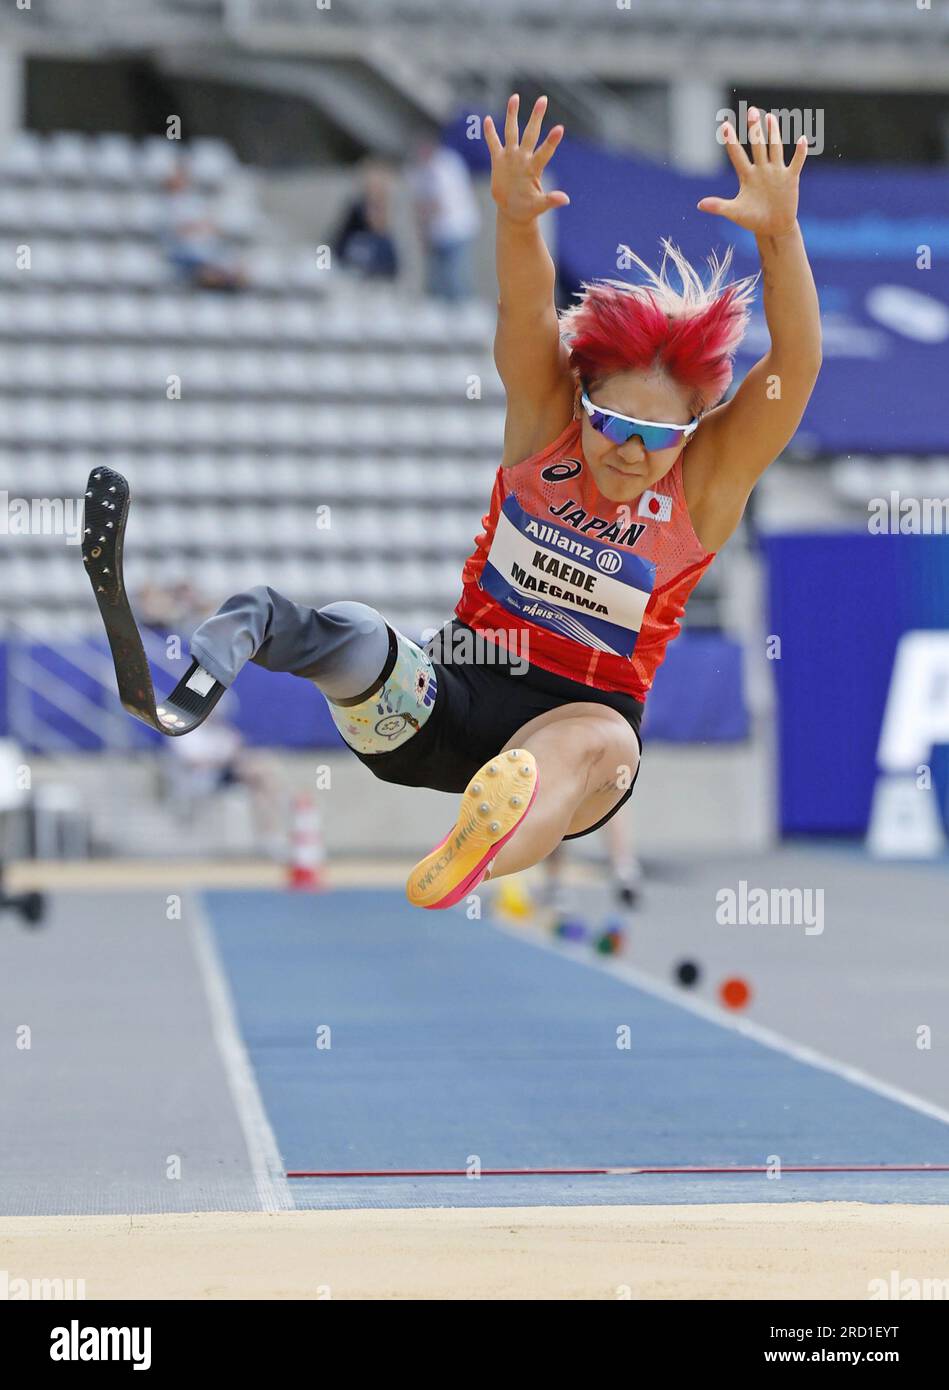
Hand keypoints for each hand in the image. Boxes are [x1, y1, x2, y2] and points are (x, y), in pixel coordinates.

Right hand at [484, 94, 569, 224]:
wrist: (513, 211)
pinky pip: (493, 143)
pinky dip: (490, 133)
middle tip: (543, 99)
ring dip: (512, 115)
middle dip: (536, 117)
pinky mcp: (499, 160)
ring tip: (515, 97)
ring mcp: (511, 157)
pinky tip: (488, 120)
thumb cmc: (527, 209)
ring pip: (511, 131)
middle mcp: (523, 158)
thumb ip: (550, 200)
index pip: (544, 152)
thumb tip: (566, 200)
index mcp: (533, 168)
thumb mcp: (539, 205)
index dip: (551, 141)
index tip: (559, 128)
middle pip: (530, 133)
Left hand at [697, 107, 806, 237]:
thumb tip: (699, 205)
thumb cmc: (752, 219)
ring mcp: (776, 172)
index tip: (725, 126)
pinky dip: (800, 152)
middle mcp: (761, 170)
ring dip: (774, 133)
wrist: (773, 228)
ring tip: (770, 117)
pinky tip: (802, 139)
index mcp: (747, 176)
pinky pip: (796, 162)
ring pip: (775, 148)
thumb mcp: (735, 213)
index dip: (731, 141)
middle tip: (751, 110)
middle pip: (758, 145)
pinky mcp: (790, 178)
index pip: (737, 155)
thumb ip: (718, 206)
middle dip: (754, 128)